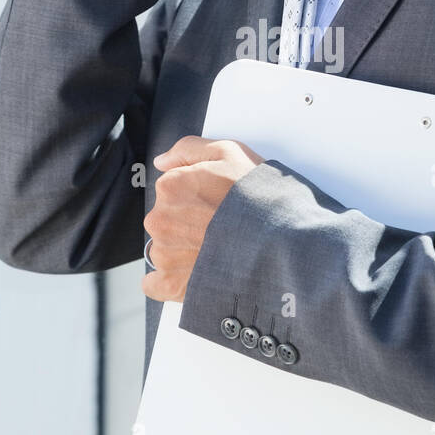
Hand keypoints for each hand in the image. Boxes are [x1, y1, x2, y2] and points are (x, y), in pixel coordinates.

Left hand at [142, 136, 264, 301]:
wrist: (280, 246)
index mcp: (171, 186)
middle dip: (188, 223)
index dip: (197, 195)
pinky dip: (171, 281)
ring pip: (165, 249)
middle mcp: (160, 219)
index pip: (172, 189)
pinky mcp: (170, 285)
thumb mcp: (230, 153)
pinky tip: (194, 276)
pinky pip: (155, 284)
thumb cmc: (260, 199)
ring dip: (184, 252)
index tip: (216, 203)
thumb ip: (189, 149)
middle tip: (220, 228)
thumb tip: (162, 161)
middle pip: (167, 219)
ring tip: (217, 253)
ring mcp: (164, 254)